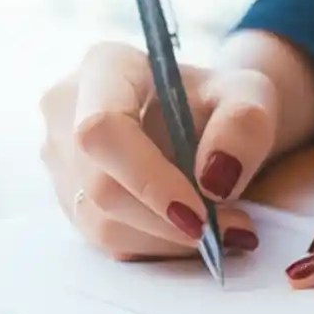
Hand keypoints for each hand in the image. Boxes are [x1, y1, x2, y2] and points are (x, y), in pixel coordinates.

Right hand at [40, 42, 279, 259]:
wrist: (208, 117)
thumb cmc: (223, 100)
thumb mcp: (252, 97)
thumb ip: (245, 126)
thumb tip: (215, 181)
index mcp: (104, 67)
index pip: (103, 129)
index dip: (148, 180)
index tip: (201, 215)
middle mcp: (66, 110)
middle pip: (101, 186)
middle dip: (168, 221)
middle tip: (231, 229)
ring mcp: (61, 158)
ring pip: (102, 222)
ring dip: (168, 240)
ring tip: (225, 231)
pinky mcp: (71, 198)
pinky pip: (108, 238)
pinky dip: (159, 246)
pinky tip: (196, 233)